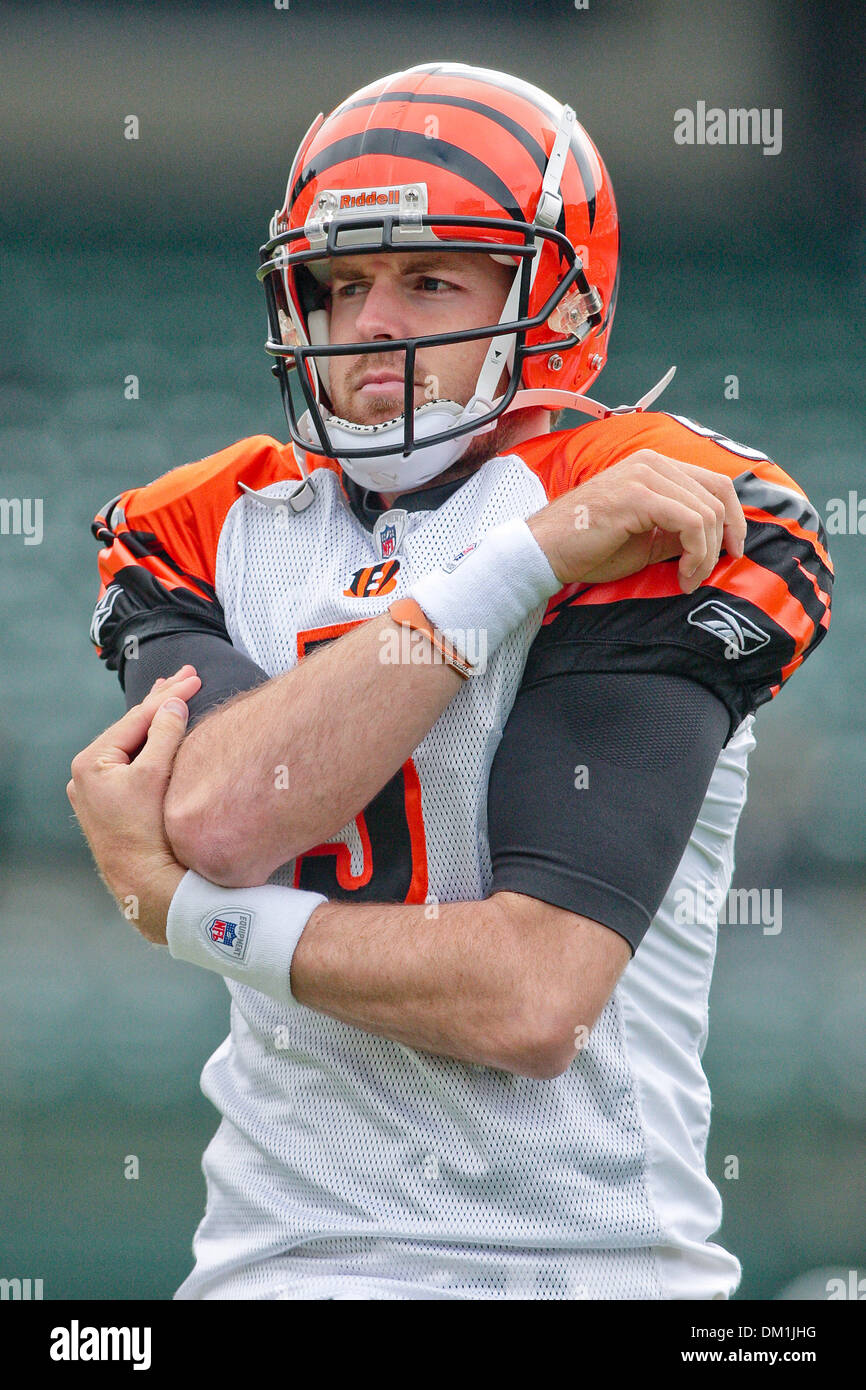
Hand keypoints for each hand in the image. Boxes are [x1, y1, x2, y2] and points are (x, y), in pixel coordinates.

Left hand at [67, 666, 201, 943]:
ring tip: (173, 694)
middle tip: (186, 675)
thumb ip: (164, 734)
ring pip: (133, 744)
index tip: (193, 678)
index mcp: (91, 763)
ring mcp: (99, 790)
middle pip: (132, 728)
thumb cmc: (146, 833)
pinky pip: (134, 763)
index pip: (136, 719)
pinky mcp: (113, 803)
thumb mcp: (155, 775)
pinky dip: (152, 745)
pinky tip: (164, 733)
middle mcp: (88, 774)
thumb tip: (174, 703)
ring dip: (157, 721)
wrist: (144, 882)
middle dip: (161, 703)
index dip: (168, 697)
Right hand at [527, 449, 746, 593]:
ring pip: (706, 511)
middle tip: (705, 574)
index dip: (733, 518)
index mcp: (654, 467)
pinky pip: (690, 523)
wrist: (545, 552)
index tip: (732, 551)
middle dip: (722, 540)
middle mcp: (651, 463)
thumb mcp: (646, 540)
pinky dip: (696, 552)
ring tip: (687, 579)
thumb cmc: (587, 548)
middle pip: (717, 495)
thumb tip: (715, 542)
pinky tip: (682, 574)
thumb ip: (678, 534)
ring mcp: (645, 476)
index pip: (714, 483)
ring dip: (706, 553)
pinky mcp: (638, 496)